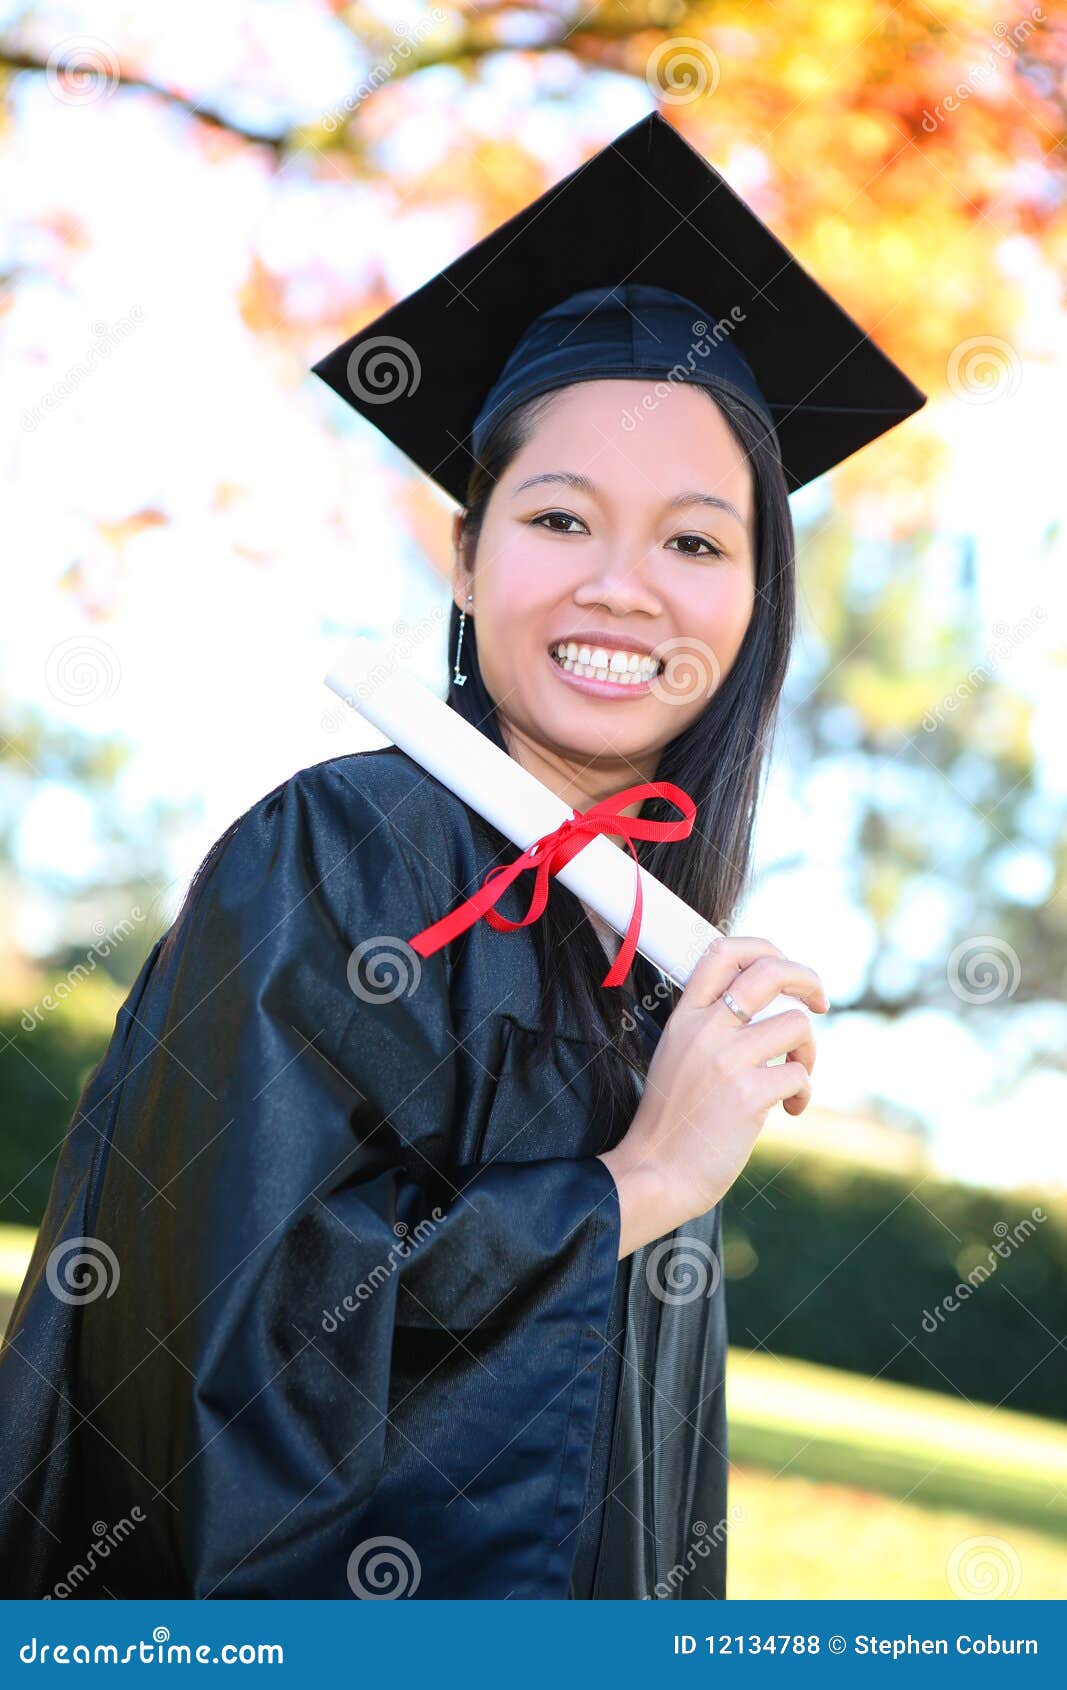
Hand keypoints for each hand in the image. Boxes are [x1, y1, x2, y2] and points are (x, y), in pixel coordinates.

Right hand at [599, 934, 828, 1245]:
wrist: (656, 1172)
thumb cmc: (672, 1120)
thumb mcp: (678, 1056)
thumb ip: (711, 1028)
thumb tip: (766, 1008)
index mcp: (685, 1017)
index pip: (723, 952)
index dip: (764, 949)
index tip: (784, 969)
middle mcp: (705, 1030)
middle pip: (770, 971)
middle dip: (808, 979)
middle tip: (821, 1002)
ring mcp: (726, 1060)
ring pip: (796, 1024)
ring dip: (809, 1051)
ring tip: (796, 1075)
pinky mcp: (748, 1095)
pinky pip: (799, 1074)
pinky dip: (804, 1092)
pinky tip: (790, 1110)